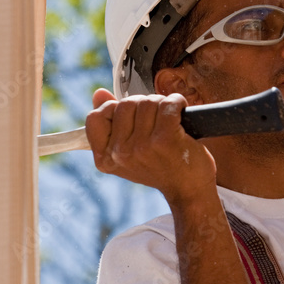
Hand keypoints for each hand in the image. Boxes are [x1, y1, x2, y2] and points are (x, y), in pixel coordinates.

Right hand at [86, 89, 216, 203]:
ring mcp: (142, 147)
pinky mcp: (165, 140)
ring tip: (169, 120)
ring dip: (162, 104)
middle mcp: (120, 154)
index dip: (112, 109)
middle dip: (143, 105)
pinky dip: (177, 103)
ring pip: (147, 101)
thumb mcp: (127, 151)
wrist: (189, 189)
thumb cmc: (160, 167)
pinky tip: (181, 113)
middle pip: (124, 104)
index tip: (130, 117)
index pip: (94, 118)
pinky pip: (168, 104)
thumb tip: (99, 94)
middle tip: (155, 119)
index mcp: (106, 158)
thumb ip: (110, 122)